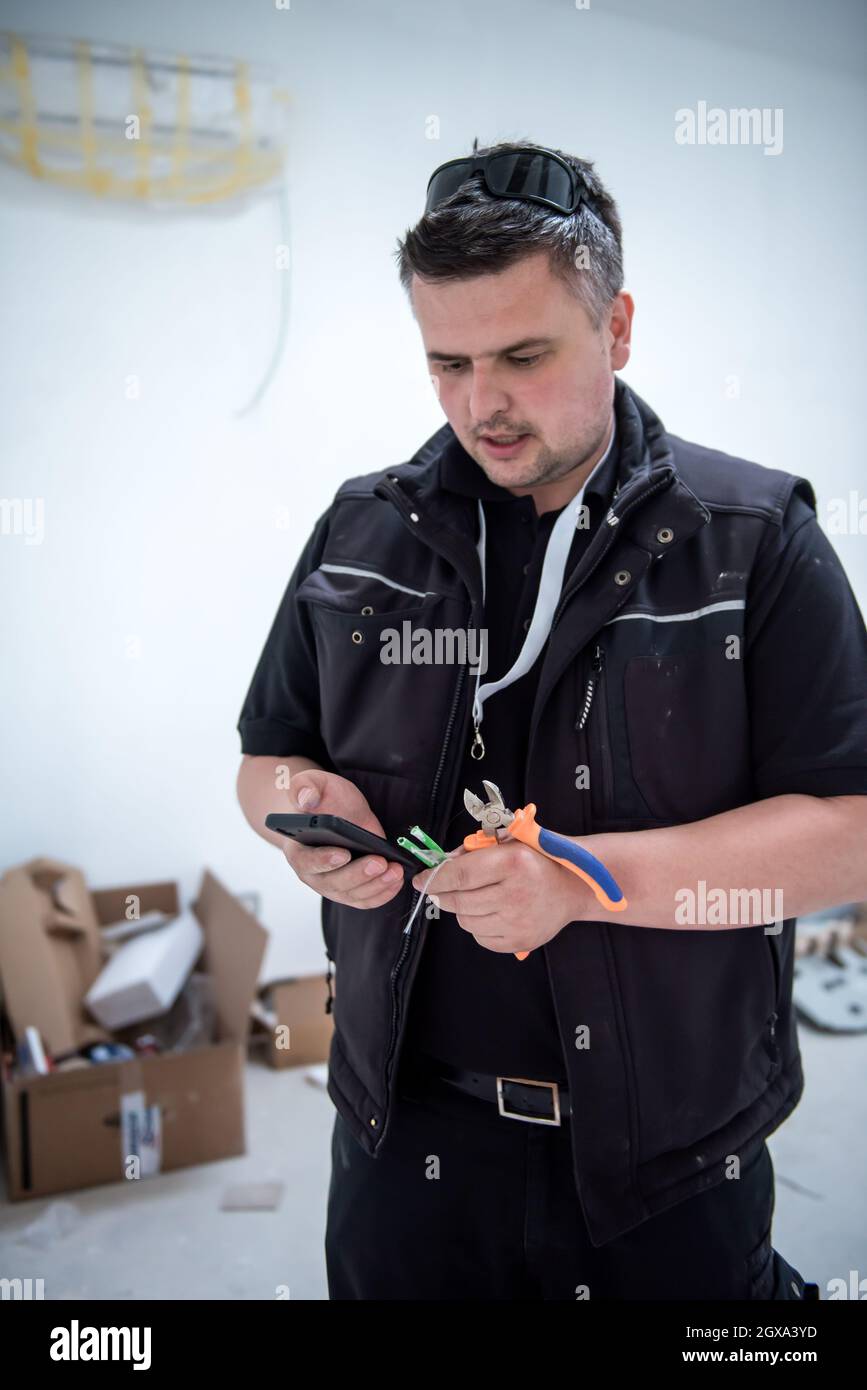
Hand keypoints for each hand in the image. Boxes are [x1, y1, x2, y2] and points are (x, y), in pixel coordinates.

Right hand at [281, 770, 404, 909]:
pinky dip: (382, 893)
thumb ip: (306, 787)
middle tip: (379, 862)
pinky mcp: (351, 890)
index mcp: (297, 849)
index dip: (323, 860)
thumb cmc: (324, 799)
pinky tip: (396, 880)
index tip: (343, 853)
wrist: (336, 810)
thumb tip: (306, 799)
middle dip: (358, 875)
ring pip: (352, 894)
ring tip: (394, 871)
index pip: (307, 861)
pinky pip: (365, 900)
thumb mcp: (314, 782)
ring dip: (375, 885)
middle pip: (333, 883)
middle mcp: (312, 874)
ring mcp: (332, 885)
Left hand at [411, 840, 577, 953]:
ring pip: (466, 921)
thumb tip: (440, 863)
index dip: (435, 878)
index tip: (421, 879)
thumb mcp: (509, 842)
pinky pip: (480, 938)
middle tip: (437, 890)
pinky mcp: (520, 941)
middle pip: (459, 901)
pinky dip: (477, 925)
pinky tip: (490, 912)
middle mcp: (515, 894)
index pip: (460, 874)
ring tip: (475, 897)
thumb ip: (474, 850)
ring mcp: (518, 922)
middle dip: (442, 895)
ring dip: (461, 909)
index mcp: (513, 862)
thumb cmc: (538, 859)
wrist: (573, 887)